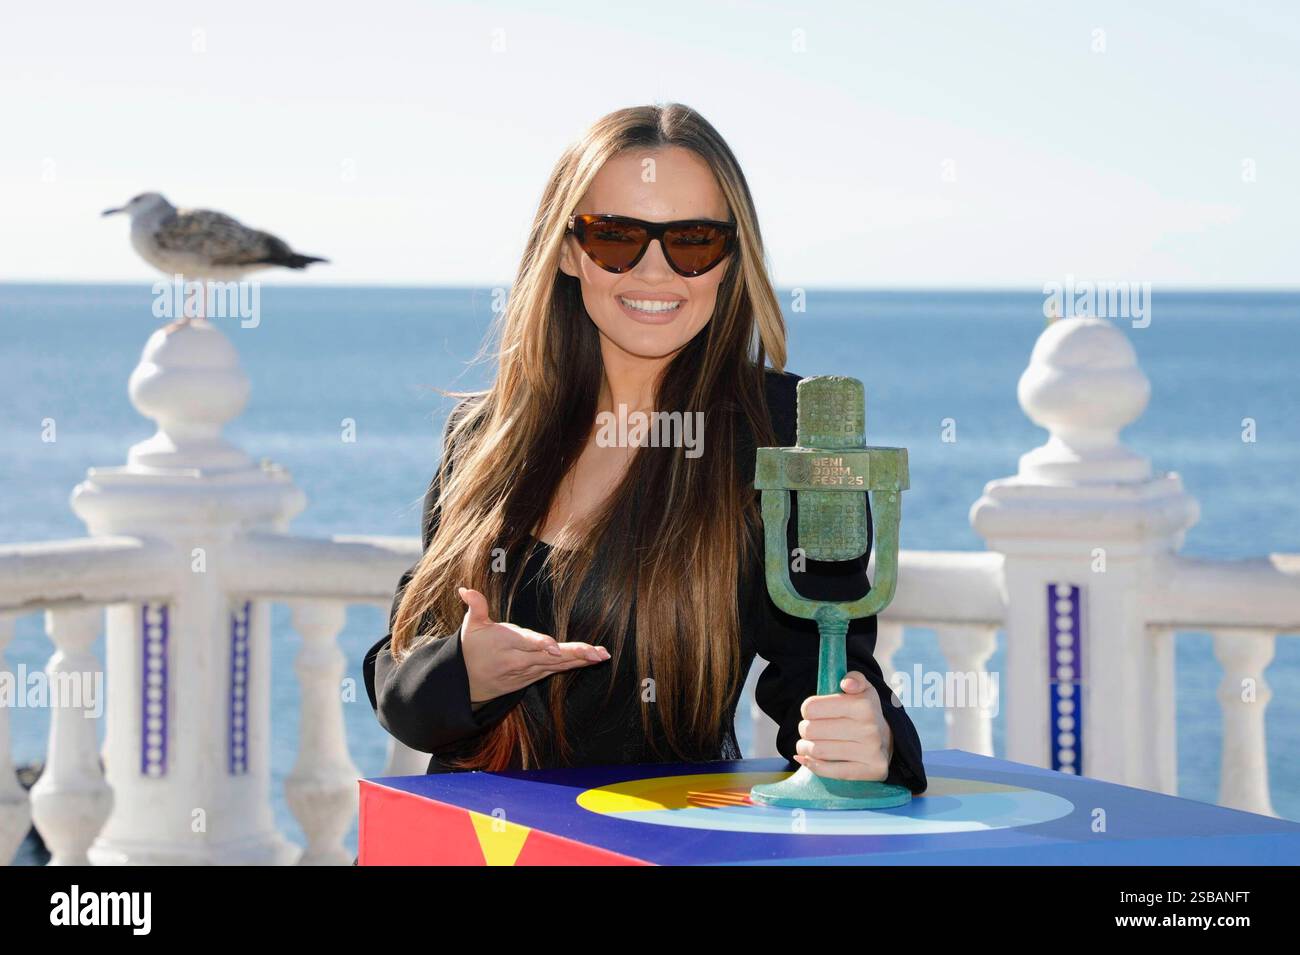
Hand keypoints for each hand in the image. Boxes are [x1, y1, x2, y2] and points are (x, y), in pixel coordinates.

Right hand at [457, 586, 608, 704]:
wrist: (467, 684)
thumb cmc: (472, 648)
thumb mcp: (470, 626)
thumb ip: (475, 606)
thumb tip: (465, 589)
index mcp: (505, 643)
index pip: (525, 643)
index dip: (540, 644)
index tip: (554, 648)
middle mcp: (519, 659)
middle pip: (549, 657)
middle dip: (573, 654)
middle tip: (595, 652)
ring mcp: (528, 671)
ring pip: (557, 665)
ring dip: (581, 660)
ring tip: (601, 655)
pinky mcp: (533, 677)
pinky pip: (556, 671)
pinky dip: (574, 665)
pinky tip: (592, 660)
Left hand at [792, 671, 892, 780]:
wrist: (889, 740)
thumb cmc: (865, 712)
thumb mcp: (862, 689)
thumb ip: (853, 678)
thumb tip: (847, 684)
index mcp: (863, 705)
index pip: (812, 708)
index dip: (807, 710)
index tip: (811, 712)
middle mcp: (869, 729)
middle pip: (812, 730)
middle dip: (804, 730)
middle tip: (808, 729)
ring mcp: (871, 752)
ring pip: (818, 751)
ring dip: (805, 748)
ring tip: (807, 744)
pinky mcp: (870, 771)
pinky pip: (830, 771)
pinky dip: (813, 765)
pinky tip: (808, 759)